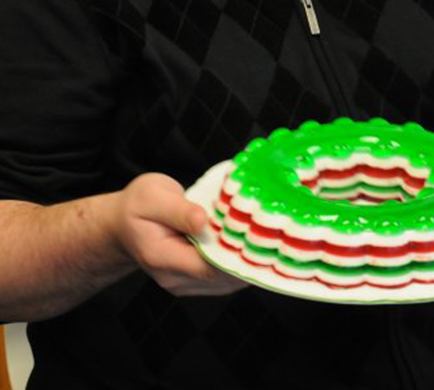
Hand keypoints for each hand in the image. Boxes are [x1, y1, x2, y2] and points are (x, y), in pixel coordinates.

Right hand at [113, 173, 247, 296]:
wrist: (122, 224)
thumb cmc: (137, 206)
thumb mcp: (152, 195)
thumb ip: (178, 210)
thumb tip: (203, 221)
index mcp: (161, 256)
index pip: (208, 267)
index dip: (236, 257)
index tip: (257, 239)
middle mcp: (172, 278)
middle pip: (221, 278)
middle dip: (245, 259)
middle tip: (266, 234)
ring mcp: (182, 284)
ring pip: (225, 282)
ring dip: (243, 263)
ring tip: (258, 237)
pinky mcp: (191, 281)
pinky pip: (221, 279)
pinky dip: (236, 264)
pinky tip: (245, 245)